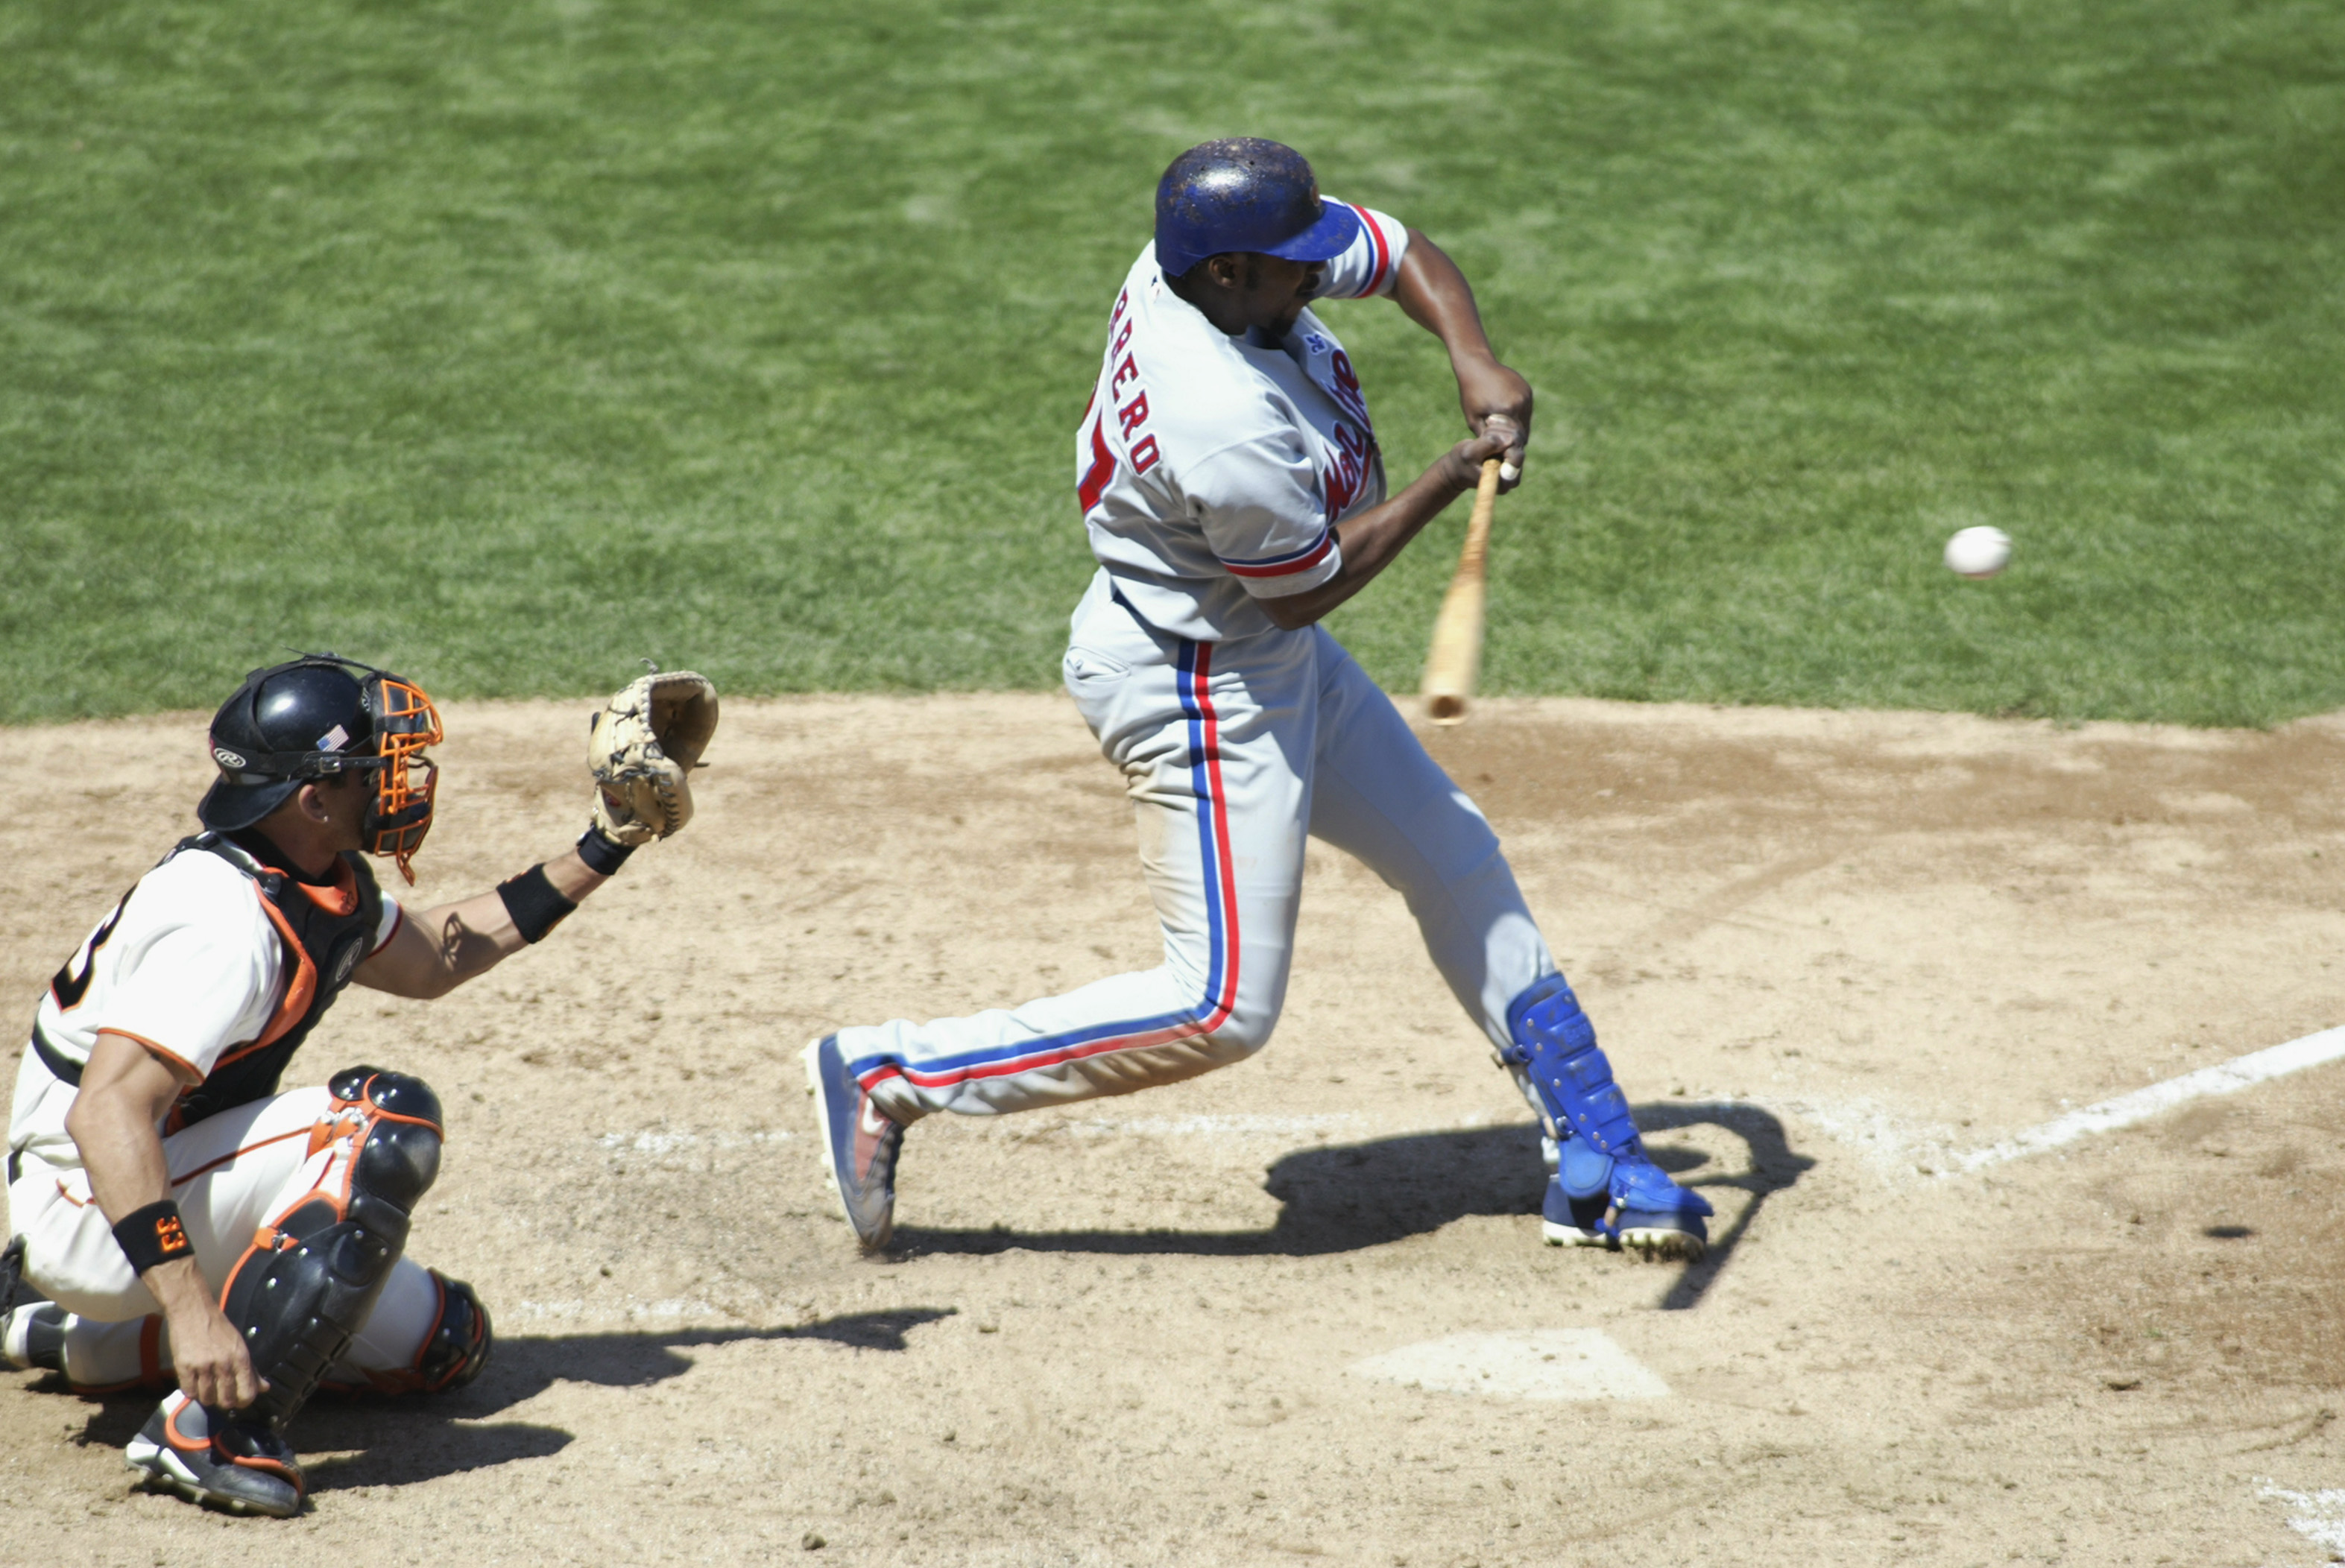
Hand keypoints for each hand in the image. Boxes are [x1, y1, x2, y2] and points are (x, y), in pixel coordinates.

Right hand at [148, 1259, 263, 1408]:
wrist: (193, 1311)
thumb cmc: (218, 1328)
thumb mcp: (239, 1345)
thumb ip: (252, 1369)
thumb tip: (265, 1388)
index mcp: (241, 1358)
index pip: (247, 1393)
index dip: (244, 1401)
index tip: (239, 1399)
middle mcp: (223, 1364)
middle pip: (227, 1401)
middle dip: (224, 1401)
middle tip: (221, 1394)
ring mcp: (203, 1366)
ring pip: (207, 1399)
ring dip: (207, 1397)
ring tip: (206, 1386)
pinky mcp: (184, 1367)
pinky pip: (189, 1392)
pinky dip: (192, 1391)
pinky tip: (194, 1382)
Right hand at [1434, 428, 1512, 492]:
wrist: (1457, 467)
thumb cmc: (1461, 463)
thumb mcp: (1470, 453)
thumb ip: (1488, 445)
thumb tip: (1509, 439)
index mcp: (1505, 480)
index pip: (1516, 456)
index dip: (1503, 441)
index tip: (1485, 436)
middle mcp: (1514, 473)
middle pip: (1518, 442)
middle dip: (1499, 432)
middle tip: (1483, 433)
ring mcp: (1515, 462)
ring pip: (1516, 433)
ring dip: (1499, 426)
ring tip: (1484, 431)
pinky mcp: (1512, 451)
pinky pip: (1514, 431)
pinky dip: (1502, 424)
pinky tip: (1490, 422)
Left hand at [1454, 356, 1531, 489]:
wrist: (1476, 364)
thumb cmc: (1470, 393)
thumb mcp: (1473, 419)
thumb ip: (1487, 437)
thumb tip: (1495, 455)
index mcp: (1508, 410)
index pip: (1516, 439)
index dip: (1511, 450)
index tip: (1506, 458)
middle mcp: (1521, 402)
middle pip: (1523, 431)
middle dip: (1515, 442)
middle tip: (1507, 450)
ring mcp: (1526, 394)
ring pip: (1526, 421)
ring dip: (1517, 429)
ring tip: (1506, 435)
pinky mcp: (1527, 390)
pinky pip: (1525, 410)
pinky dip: (1518, 416)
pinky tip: (1507, 417)